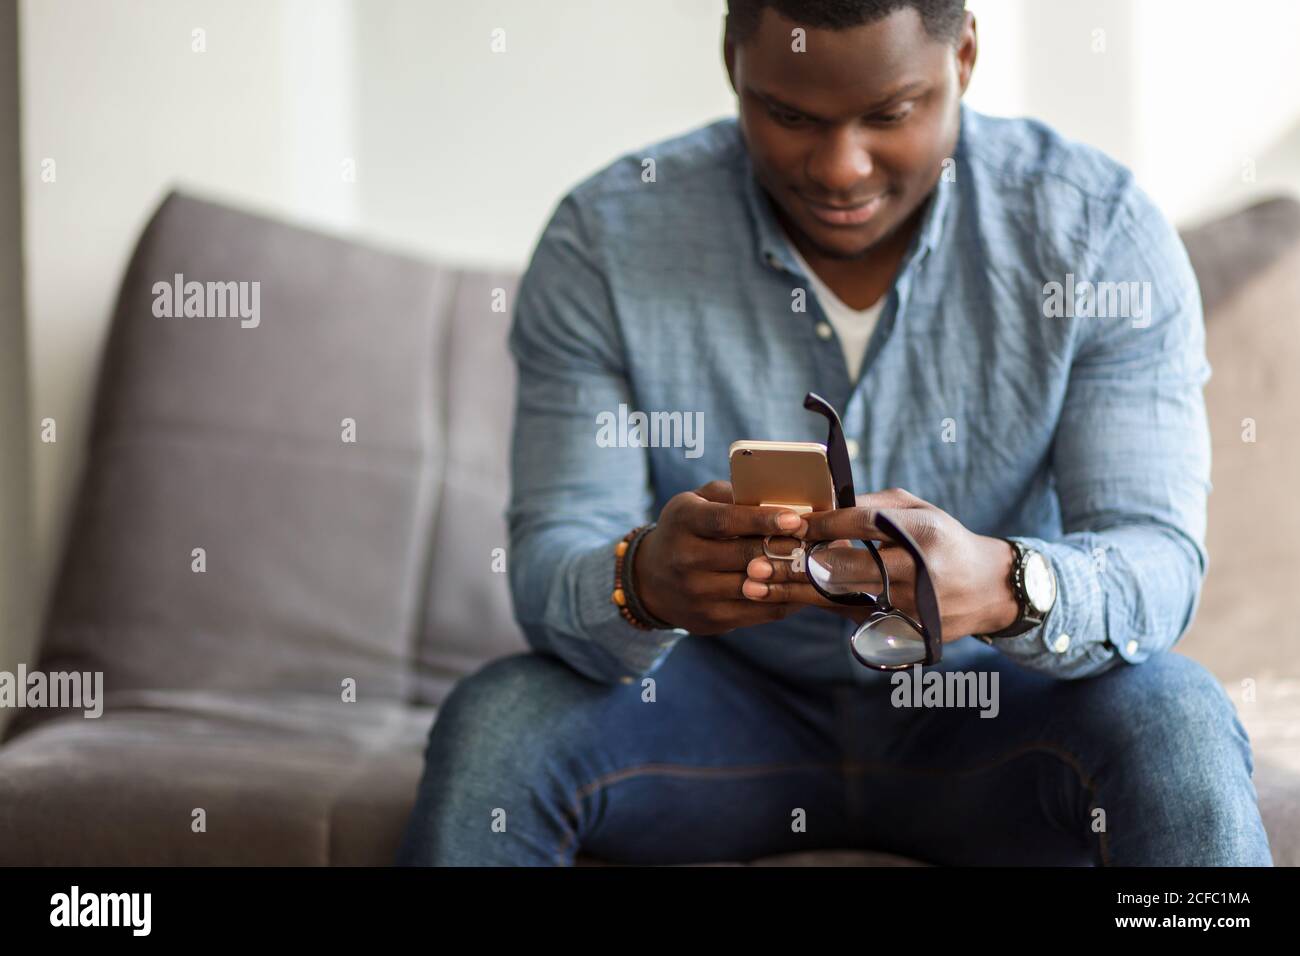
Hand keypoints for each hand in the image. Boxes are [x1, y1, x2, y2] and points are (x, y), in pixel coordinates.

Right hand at [633, 480, 827, 633]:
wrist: (650, 579)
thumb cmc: (686, 529)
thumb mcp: (697, 502)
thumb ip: (732, 495)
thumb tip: (780, 495)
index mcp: (683, 522)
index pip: (725, 521)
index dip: (762, 520)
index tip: (795, 519)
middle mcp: (684, 559)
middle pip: (745, 556)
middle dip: (786, 548)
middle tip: (819, 540)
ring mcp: (696, 594)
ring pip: (757, 588)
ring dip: (791, 577)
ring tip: (818, 563)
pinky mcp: (710, 620)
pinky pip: (759, 611)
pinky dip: (786, 599)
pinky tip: (804, 586)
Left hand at [741, 487, 1020, 640]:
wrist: (988, 589)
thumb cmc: (943, 539)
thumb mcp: (917, 510)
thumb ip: (872, 504)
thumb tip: (824, 502)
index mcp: (921, 531)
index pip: (861, 524)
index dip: (821, 523)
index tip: (787, 522)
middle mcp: (917, 570)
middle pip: (846, 568)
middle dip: (798, 563)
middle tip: (758, 559)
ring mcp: (911, 604)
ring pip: (842, 598)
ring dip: (795, 591)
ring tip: (756, 584)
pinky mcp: (905, 629)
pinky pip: (852, 616)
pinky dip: (817, 606)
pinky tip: (783, 599)